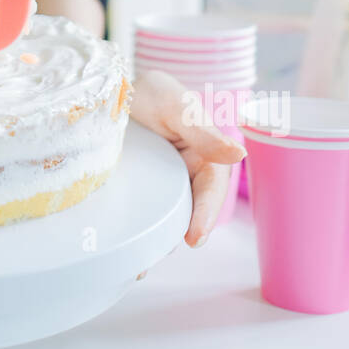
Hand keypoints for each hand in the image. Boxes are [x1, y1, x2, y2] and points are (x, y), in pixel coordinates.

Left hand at [129, 68, 246, 248]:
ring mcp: (159, 185)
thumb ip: (203, 130)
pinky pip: (138, 212)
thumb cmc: (150, 90)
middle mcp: (184, 175)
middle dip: (175, 236)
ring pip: (163, 216)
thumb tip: (239, 154)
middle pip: (187, 211)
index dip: (205, 215)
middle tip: (154, 255)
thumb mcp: (175, 105)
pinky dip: (132, 230)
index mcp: (205, 155)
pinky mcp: (135, 190)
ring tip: (136, 261)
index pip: (210, 189)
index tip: (194, 238)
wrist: (108, 87)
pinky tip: (118, 248)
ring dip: (154, 238)